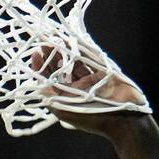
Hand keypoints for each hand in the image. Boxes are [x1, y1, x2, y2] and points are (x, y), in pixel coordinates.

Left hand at [31, 47, 146, 137]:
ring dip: (65, 50)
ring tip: (55, 38)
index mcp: (65, 99)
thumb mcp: (65, 110)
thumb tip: (38, 85)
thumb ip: (51, 97)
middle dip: (52, 55)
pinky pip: (90, 59)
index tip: (35, 54)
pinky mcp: (103, 73)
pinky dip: (82, 50)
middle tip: (44, 41)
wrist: (123, 119)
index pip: (49, 81)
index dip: (41, 68)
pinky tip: (73, 41)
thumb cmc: (93, 119)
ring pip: (74, 62)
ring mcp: (90, 80)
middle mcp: (76, 89)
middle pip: (61, 69)